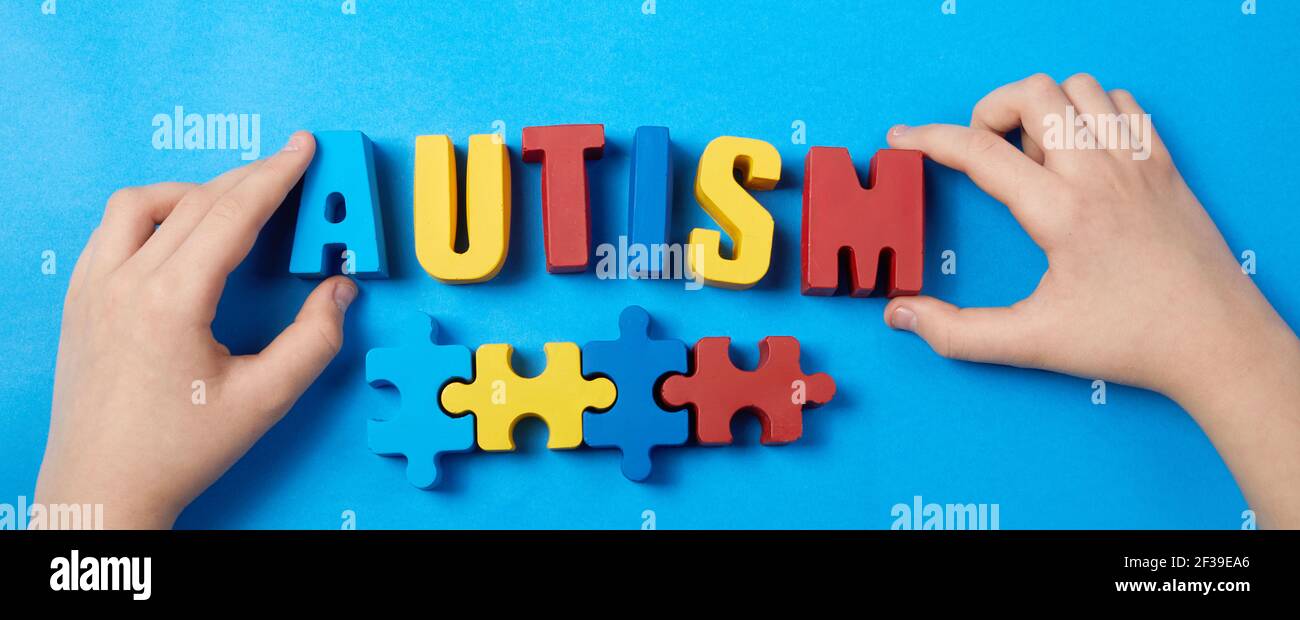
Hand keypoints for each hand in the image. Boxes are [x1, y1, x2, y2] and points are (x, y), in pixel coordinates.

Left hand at [35, 131, 356, 528]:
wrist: (103, 486)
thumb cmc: (178, 450)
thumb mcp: (264, 400)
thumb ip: (314, 341)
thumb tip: (339, 291)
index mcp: (171, 301)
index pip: (232, 213)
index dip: (275, 175)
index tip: (302, 148)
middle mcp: (124, 282)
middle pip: (195, 201)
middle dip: (248, 177)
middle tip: (288, 167)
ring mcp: (92, 288)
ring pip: (140, 203)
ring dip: (192, 191)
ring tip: (230, 204)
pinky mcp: (78, 300)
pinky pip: (111, 231)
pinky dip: (151, 216)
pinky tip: (178, 235)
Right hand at [883, 73, 1299, 527]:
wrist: (1216, 341)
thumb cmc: (1129, 341)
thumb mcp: (1033, 342)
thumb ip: (958, 332)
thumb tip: (901, 315)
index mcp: (1062, 211)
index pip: (981, 151)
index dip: (930, 138)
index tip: (903, 137)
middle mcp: (1100, 173)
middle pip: (1034, 93)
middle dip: (992, 110)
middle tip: (983, 150)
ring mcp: (1137, 161)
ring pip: (1080, 88)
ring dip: (1044, 108)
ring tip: (1036, 158)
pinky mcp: (1164, 164)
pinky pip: (1123, 103)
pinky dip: (1091, 111)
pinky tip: (1080, 154)